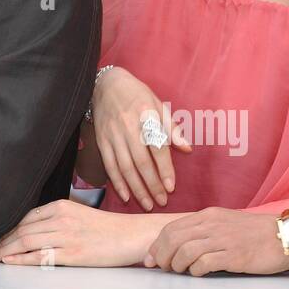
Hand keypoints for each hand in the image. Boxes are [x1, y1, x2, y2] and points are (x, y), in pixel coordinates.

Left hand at [0, 199, 151, 267]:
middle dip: (5, 241)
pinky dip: (21, 259)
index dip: (11, 229)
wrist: (132, 235)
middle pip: (23, 230)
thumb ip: (58, 218)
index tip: (4, 238)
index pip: (27, 217)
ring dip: (8, 250)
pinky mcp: (72, 254)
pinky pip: (40, 256)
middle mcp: (61, 218)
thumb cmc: (108, 228)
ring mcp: (66, 236)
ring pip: (27, 242)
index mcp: (62, 206)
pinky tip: (11, 261)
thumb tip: (37, 229)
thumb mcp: (79, 214)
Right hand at [91, 65, 191, 210]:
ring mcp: (113, 135)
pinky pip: (109, 165)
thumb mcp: (158, 103)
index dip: (165, 168)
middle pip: (141, 162)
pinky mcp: (101, 141)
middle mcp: (128, 127)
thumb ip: (171, 127)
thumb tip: (187, 148)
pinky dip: (117, 182)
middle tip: (162, 201)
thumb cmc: (136, 94)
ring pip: (125, 167)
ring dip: (136, 188)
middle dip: (152, 185)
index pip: (157, 146)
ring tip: (147, 204)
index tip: (171, 187)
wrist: (105, 84)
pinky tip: (126, 196)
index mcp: (146, 115)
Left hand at [144, 208, 288, 275]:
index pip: (173, 228)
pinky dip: (195, 270)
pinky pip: (205, 262)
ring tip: (179, 271)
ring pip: (186, 250)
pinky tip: (197, 273)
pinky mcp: (234, 255)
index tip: (151, 257)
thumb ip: (204, 229)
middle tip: (161, 267)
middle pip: (174, 239)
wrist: (284, 235)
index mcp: (208, 215)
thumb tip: (180, 243)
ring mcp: (223, 239)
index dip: (157, 244)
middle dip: (161, 255)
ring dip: (177, 264)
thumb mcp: (225, 222)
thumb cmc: (255, 232)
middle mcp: (212, 224)